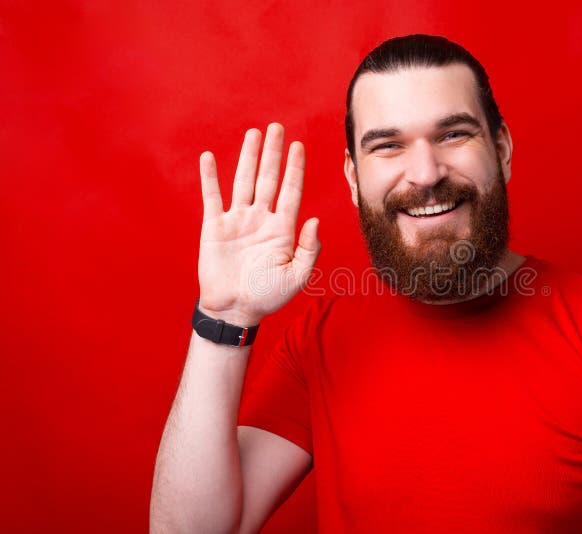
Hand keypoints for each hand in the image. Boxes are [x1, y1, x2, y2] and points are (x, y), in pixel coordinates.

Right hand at [196, 124, 319, 325]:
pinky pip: (212, 197)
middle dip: (273, 153)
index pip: (291, 191)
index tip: (299, 146)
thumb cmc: (268, 296)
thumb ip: (308, 249)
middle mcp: (261, 219)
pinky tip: (209, 157)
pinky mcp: (214, 227)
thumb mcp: (297, 276)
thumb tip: (315, 220)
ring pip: (243, 181)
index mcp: (282, 229)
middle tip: (277, 127)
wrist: (235, 310)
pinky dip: (209, 177)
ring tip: (254, 134)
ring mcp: (237, 220)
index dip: (295, 168)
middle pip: (268, 178)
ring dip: (248, 157)